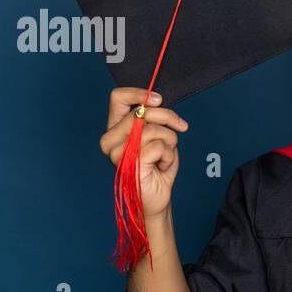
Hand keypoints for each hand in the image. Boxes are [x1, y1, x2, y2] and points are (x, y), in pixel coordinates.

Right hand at [98, 87, 189, 220]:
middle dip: (168, 118)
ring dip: (170, 141)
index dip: (140, 93)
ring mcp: (117, 153)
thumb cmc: (157, 167)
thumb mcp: (157, 135)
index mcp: (114, 129)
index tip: (160, 100)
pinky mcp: (129, 164)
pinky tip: (162, 165)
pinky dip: (168, 155)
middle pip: (142, 112)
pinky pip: (158, 146)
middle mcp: (111, 140)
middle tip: (180, 128)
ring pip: (152, 129)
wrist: (158, 198)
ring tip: (166, 155)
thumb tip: (155, 100)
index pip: (117, 98)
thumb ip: (152, 118)